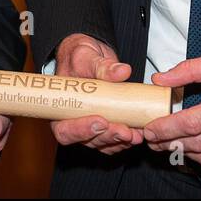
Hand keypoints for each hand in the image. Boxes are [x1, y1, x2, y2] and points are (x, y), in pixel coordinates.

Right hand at [47, 33, 142, 153]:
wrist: (91, 59)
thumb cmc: (80, 58)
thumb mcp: (87, 58)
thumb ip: (102, 66)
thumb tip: (122, 71)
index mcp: (61, 108)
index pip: (64, 130)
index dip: (81, 131)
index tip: (100, 121)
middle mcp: (74, 121)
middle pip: (87, 140)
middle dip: (107, 137)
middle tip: (124, 131)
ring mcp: (90, 125)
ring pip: (103, 142)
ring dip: (120, 140)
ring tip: (135, 134)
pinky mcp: (106, 125)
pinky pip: (114, 138)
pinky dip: (127, 138)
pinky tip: (138, 132)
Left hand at [143, 51, 200, 172]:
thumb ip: (192, 69)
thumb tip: (161, 79)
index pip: (193, 122)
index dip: (166, 128)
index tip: (150, 129)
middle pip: (199, 144)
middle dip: (170, 142)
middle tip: (154, 138)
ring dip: (187, 154)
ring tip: (172, 144)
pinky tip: (198, 150)